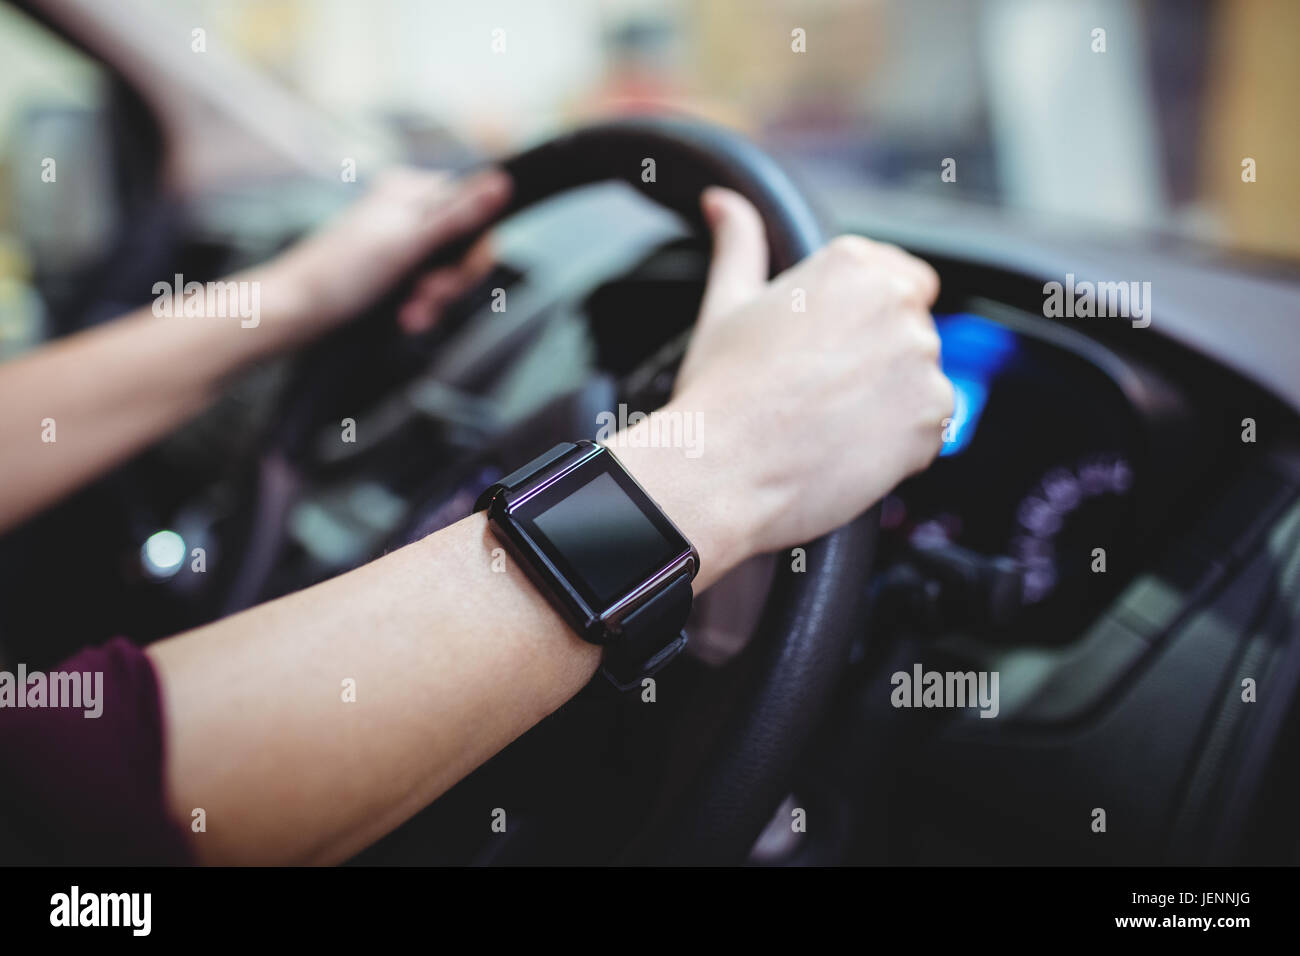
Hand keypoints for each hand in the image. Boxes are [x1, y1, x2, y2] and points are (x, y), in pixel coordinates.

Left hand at [272, 166, 510, 336]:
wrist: (294, 312)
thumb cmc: (338, 275)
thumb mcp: (408, 241)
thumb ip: (459, 215)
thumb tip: (502, 183)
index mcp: (411, 191)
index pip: (475, 213)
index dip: (472, 252)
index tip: (454, 276)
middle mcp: (408, 212)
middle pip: (463, 247)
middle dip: (450, 282)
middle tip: (426, 297)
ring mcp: (400, 242)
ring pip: (446, 272)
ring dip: (435, 300)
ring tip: (412, 314)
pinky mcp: (391, 272)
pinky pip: (426, 287)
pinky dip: (421, 306)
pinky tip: (405, 317)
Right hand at [615, 188, 952, 586]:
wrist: (725, 470)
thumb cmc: (721, 392)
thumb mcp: (725, 305)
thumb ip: (738, 244)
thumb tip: (722, 203)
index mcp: (852, 265)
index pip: (901, 278)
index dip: (868, 320)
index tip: (833, 349)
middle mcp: (897, 303)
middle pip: (912, 331)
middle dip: (878, 361)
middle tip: (820, 392)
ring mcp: (921, 361)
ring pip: (920, 382)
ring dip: (890, 403)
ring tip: (827, 425)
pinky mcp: (933, 418)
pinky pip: (928, 430)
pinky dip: (898, 445)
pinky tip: (845, 450)